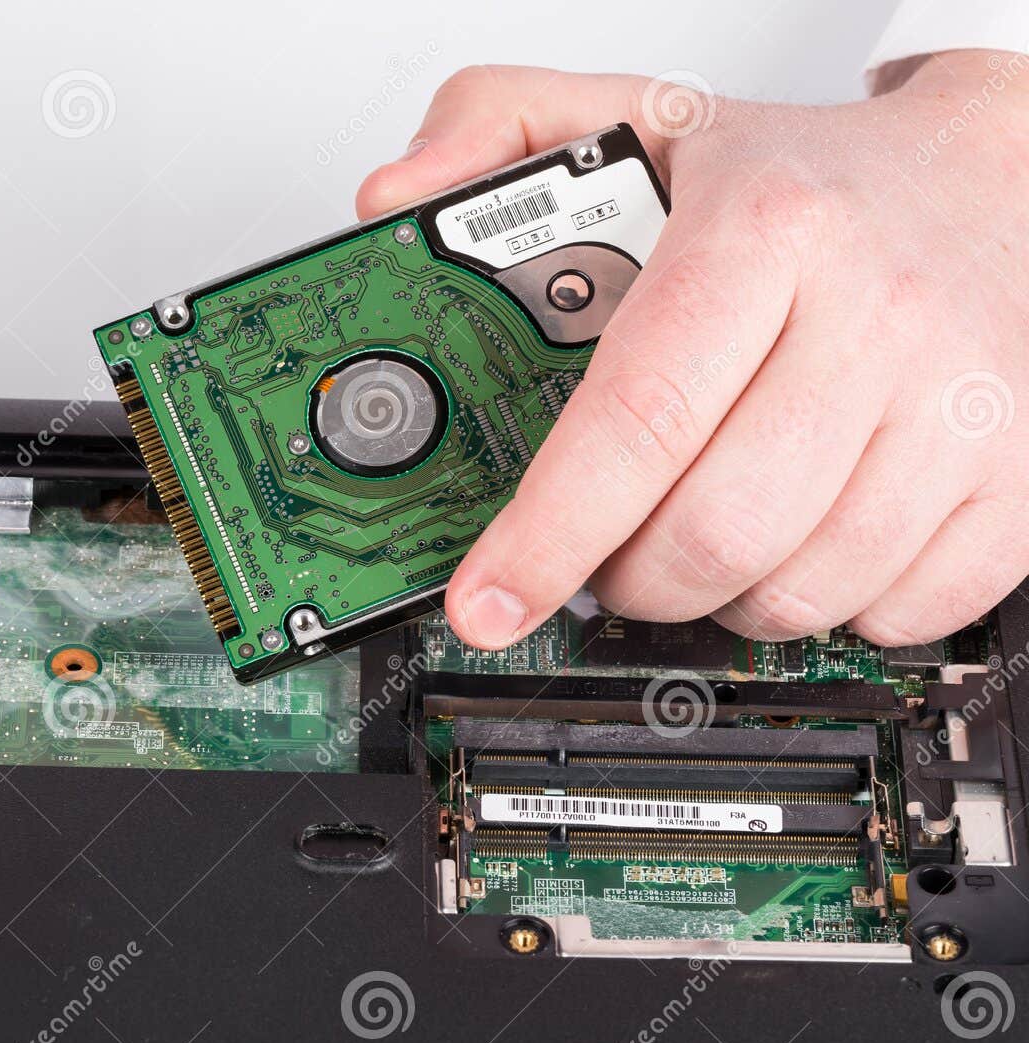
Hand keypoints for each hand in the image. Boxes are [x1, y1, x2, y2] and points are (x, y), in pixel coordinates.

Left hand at [358, 53, 1028, 647]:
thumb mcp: (640, 117)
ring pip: (797, 589)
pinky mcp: (1016, 480)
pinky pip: (899, 612)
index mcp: (768, 229)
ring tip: (698, 532)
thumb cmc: (805, 177)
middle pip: (709, 532)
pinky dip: (824, 608)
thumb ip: (492, 129)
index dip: (546, 534)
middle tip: (601, 554)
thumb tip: (389, 201)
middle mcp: (877, 318)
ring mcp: (960, 408)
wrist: (990, 178)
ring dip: (715, 596)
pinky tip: (797, 541)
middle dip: (622, 576)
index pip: (636, 418)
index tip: (487, 600)